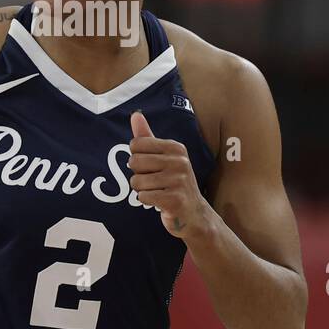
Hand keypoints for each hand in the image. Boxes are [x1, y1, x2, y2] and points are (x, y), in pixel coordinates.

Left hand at [128, 110, 213, 239]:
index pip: (136, 144)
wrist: (194, 214)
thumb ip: (147, 137)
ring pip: (137, 181)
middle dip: (138, 174)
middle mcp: (179, 161)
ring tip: (157, 191)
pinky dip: (146, 201)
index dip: (137, 158)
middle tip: (153, 181)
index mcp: (175, 147)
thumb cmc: (174, 183)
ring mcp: (179, 181)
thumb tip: (135, 114)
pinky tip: (159, 201)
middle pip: (134, 162)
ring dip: (142, 190)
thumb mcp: (163, 157)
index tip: (152, 167)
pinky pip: (143, 196)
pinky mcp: (175, 200)